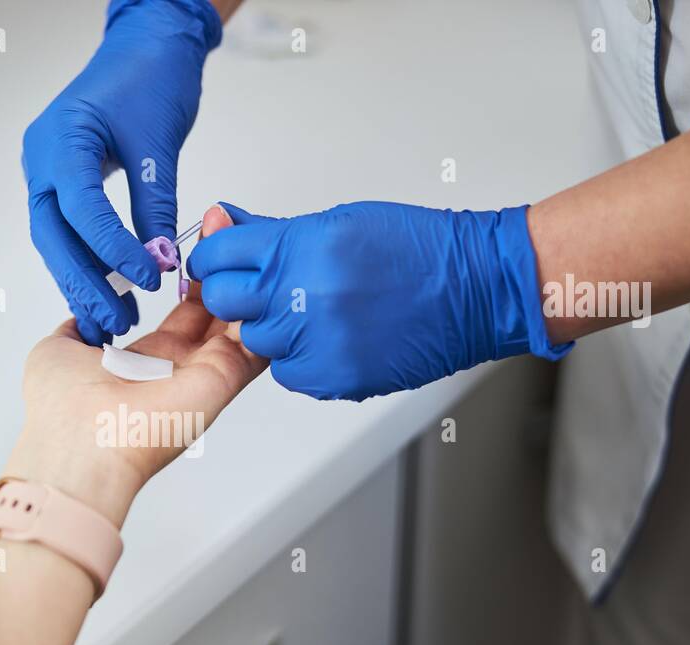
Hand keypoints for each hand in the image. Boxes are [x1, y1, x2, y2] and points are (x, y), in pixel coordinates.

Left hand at [6, 205, 264, 525]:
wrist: (80, 446)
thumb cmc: (60, 409)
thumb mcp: (56, 351)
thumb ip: (76, 330)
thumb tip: (80, 318)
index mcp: (140, 364)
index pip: (180, 315)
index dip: (191, 278)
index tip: (196, 244)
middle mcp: (176, 370)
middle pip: (214, 313)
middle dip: (221, 269)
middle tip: (226, 227)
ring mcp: (203, 375)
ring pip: (238, 321)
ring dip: (244, 279)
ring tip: (245, 234)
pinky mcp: (224, 379)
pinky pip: (255, 341)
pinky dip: (263, 306)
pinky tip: (261, 267)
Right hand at [22, 0, 222, 345]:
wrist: (148, 45)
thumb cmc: (151, 76)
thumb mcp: (158, 142)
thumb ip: (154, 203)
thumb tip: (160, 259)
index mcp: (60, 141)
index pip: (82, 211)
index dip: (113, 251)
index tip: (147, 279)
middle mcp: (43, 160)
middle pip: (54, 237)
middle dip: (84, 283)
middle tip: (115, 322)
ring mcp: (48, 173)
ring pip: (58, 240)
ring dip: (84, 281)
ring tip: (112, 319)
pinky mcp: (63, 183)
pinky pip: (70, 231)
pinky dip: (89, 262)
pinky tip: (109, 292)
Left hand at [187, 201, 571, 400]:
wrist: (475, 289)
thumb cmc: (417, 250)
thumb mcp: (337, 223)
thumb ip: (273, 233)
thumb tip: (224, 224)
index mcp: (301, 249)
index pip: (220, 254)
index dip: (214, 256)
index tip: (217, 260)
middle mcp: (303, 295)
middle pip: (226, 301)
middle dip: (235, 294)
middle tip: (261, 288)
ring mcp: (316, 341)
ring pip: (256, 340)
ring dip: (273, 327)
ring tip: (314, 310)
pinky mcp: (332, 376)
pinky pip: (288, 371)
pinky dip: (300, 357)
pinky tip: (330, 336)